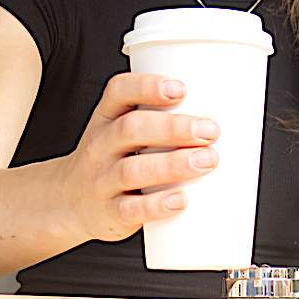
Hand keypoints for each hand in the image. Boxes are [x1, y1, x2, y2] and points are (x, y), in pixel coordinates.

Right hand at [61, 73, 219, 242]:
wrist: (69, 201)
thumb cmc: (111, 159)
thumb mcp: (122, 131)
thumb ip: (163, 119)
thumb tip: (228, 111)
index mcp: (107, 117)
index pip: (118, 92)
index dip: (148, 86)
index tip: (180, 89)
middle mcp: (101, 145)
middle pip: (131, 129)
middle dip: (174, 128)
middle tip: (210, 130)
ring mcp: (102, 179)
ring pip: (133, 169)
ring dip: (173, 164)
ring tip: (207, 161)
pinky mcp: (110, 212)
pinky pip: (131, 209)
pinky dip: (156, 205)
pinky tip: (180, 200)